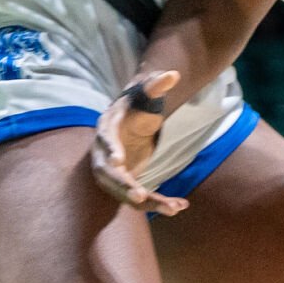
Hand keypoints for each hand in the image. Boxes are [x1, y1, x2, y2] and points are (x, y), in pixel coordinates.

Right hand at [91, 70, 187, 215]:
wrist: (132, 119)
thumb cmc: (137, 105)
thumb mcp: (148, 93)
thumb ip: (157, 85)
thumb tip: (173, 74)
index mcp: (107, 128)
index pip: (105, 139)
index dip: (109, 149)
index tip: (116, 160)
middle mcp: (104, 154)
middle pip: (110, 174)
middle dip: (123, 187)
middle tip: (138, 197)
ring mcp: (113, 172)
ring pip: (125, 192)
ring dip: (147, 202)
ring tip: (173, 208)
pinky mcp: (125, 184)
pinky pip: (139, 197)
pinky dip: (158, 203)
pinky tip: (179, 206)